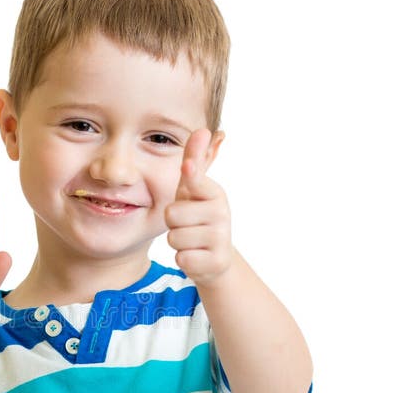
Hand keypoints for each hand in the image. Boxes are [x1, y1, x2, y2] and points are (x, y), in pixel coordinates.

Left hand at [165, 128, 231, 287]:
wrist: (216, 258)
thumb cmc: (199, 216)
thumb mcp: (195, 189)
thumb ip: (196, 161)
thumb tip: (202, 129)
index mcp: (215, 193)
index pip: (195, 181)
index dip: (190, 174)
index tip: (187, 166)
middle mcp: (221, 214)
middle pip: (171, 214)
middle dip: (173, 222)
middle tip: (187, 224)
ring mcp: (220, 239)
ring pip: (174, 238)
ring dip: (177, 241)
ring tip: (191, 240)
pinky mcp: (214, 263)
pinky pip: (182, 259)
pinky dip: (184, 259)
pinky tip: (195, 256)